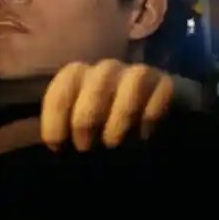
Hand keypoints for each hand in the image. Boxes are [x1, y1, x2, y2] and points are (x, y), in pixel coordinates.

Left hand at [40, 60, 172, 151]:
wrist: (149, 123)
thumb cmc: (103, 129)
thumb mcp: (77, 132)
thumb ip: (62, 132)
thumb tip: (53, 149)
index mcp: (77, 77)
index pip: (60, 91)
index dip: (55, 120)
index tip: (57, 147)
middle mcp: (105, 70)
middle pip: (94, 85)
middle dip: (85, 120)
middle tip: (86, 148)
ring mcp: (137, 73)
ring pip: (131, 82)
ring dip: (120, 116)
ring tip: (114, 142)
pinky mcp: (165, 82)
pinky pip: (161, 91)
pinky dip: (151, 114)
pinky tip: (144, 134)